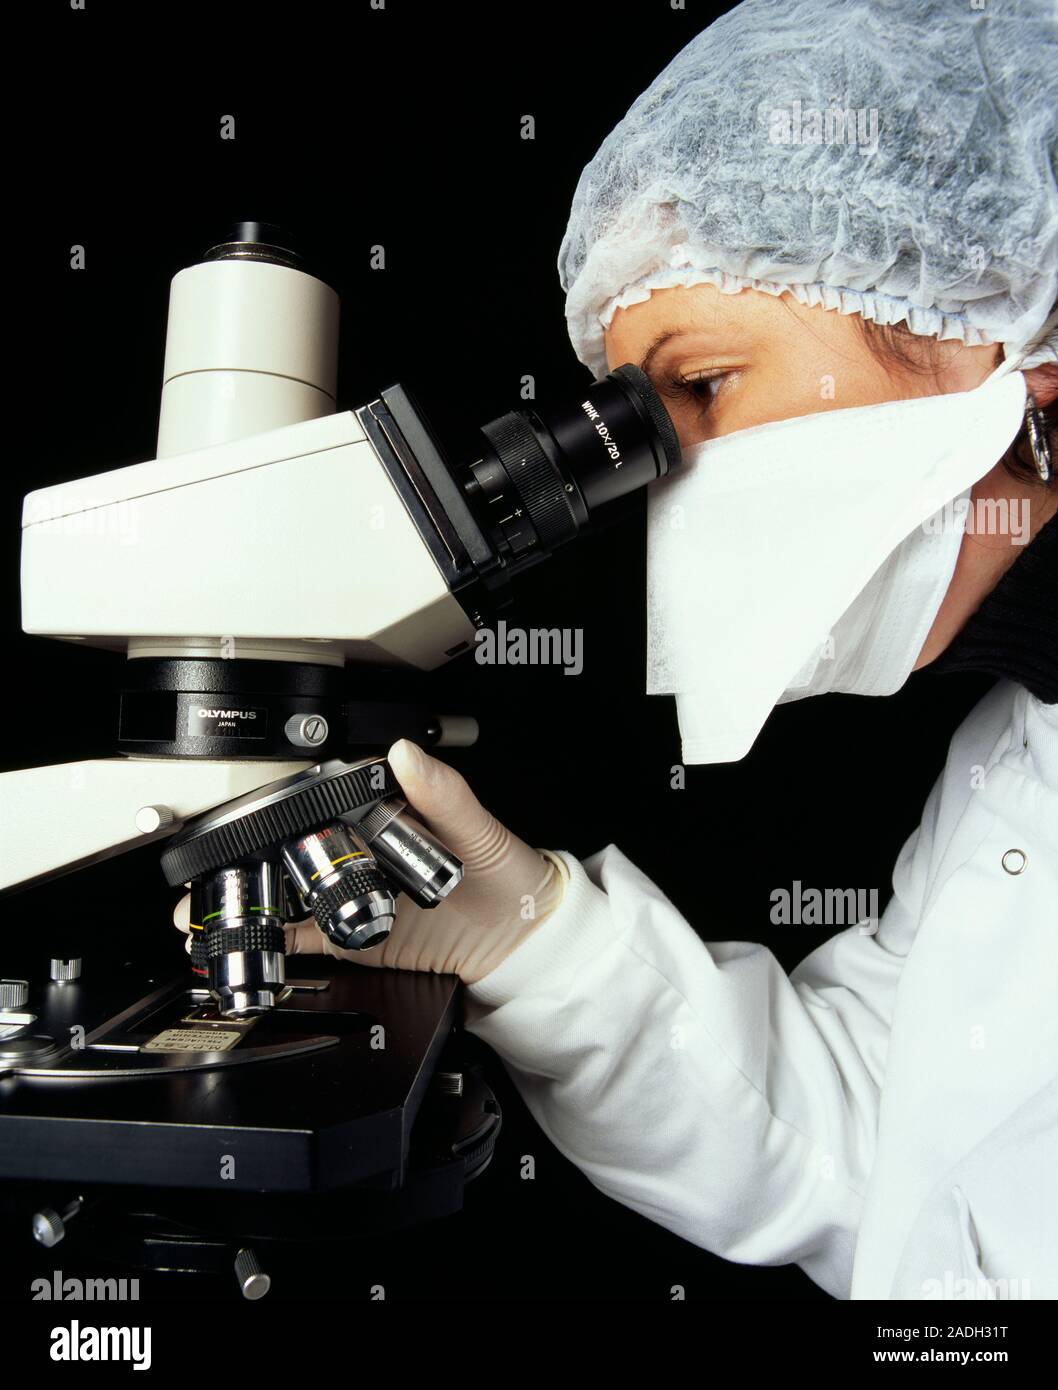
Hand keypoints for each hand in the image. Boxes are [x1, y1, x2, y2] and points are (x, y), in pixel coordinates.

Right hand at [172, 739, 566, 984]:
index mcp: (384, 812)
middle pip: (292, 849)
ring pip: (288, 893)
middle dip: (243, 856)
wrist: (524, 943)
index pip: (322, 801)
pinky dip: (273, 941)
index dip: (277, 804)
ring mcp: (354, 894)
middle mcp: (360, 850)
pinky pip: (306, 939)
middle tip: (204, 865)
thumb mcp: (478, 831)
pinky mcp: (356, 937)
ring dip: (246, 898)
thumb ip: (442, 794)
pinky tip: (245, 941)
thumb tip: (405, 754)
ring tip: (202, 910)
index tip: (240, 808)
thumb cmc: (508, 875)